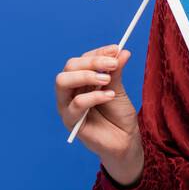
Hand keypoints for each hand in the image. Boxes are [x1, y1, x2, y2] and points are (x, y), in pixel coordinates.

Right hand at [55, 44, 141, 175]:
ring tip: (107, 79)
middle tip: (113, 64)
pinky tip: (109, 96)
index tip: (116, 49)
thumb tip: (121, 51)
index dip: (99, 52)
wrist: (125, 140)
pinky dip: (94, 96)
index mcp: (81, 80)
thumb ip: (116, 72)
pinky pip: (76, 103)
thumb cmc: (119, 115)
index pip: (83, 59)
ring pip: (62, 81)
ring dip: (86, 75)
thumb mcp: (118, 90)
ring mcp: (67, 105)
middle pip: (70, 67)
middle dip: (92, 62)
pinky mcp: (70, 121)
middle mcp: (71, 90)